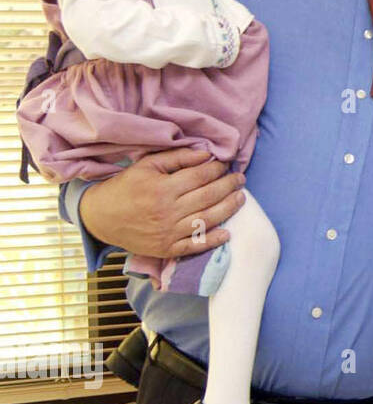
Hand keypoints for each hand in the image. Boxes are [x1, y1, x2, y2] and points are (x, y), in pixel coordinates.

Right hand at [78, 148, 244, 258]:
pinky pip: (194, 246)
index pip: (199, 177)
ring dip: (228, 208)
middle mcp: (167, 211)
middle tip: (240, 179)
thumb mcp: (146, 166)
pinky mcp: (166, 249)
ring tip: (240, 198)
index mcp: (162, 189)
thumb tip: (206, 155)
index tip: (225, 165)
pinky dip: (213, 240)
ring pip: (207, 220)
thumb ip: (177, 158)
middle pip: (208, 197)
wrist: (100, 217)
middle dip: (228, 186)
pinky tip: (227, 233)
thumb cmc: (126, 187)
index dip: (217, 169)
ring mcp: (168, 232)